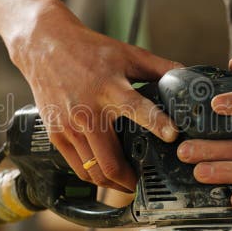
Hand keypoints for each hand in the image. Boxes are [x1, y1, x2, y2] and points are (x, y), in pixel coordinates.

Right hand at [11, 0, 180, 192]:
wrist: (44, 45)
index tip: (172, 135)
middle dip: (130, 180)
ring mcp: (69, 126)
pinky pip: (77, 166)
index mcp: (110, 88)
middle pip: (110, 160)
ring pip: (93, 171)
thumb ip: (159, 68)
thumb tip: (187, 77)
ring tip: (126, 185)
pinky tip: (104, 174)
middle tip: (144, 183)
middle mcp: (88, 111)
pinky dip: (93, 175)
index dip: (157, 123)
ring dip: (112, 184)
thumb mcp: (127, 53)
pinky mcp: (56, 133)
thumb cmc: (88, 49)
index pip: (136, 108)